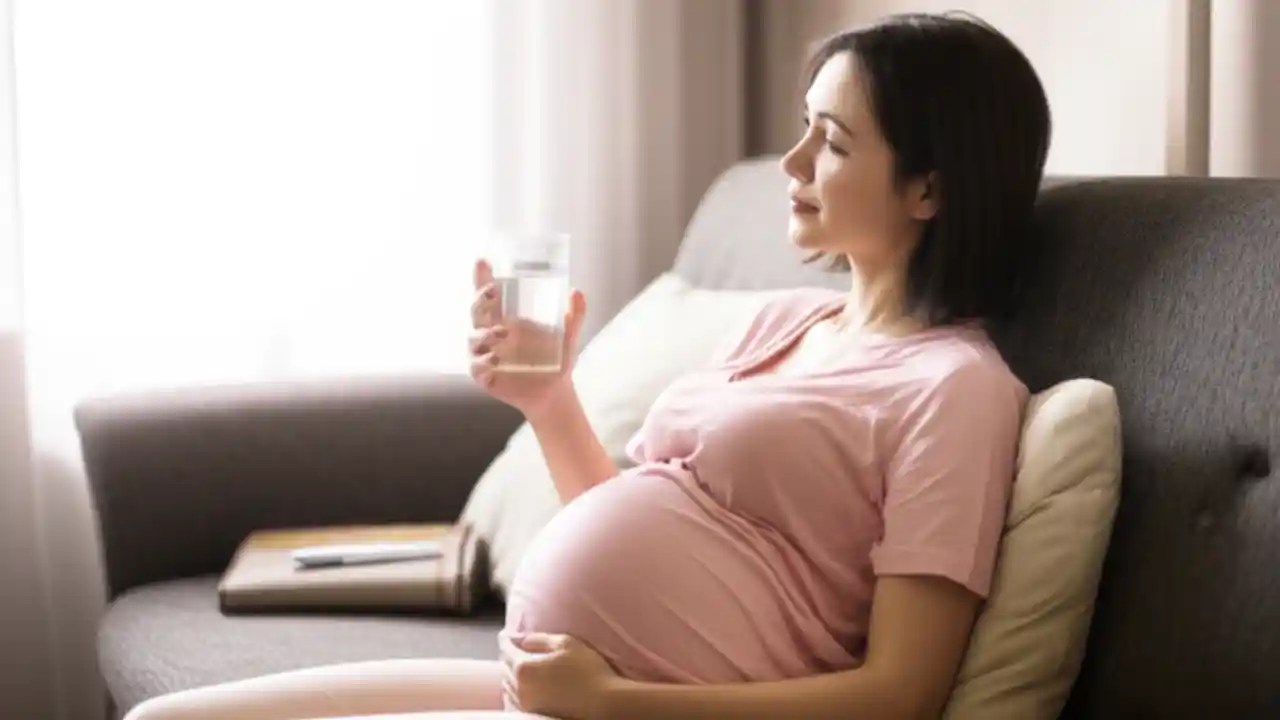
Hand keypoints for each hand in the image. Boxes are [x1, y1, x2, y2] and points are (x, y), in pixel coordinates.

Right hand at [468, 258, 586, 418]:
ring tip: (501, 335)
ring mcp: (485, 354)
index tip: (483, 261)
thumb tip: (577, 291)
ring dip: (483, 334)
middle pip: (475, 312)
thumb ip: (575, 315)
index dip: (481, 278)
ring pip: (472, 338)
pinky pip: (475, 367)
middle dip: (478, 300)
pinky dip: (481, 363)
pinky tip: (493, 360)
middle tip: (491, 292)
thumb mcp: (568, 335)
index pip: (487, 295)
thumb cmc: (557, 359)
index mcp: (505, 318)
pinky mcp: (485, 376)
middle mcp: (490, 333)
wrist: (555, 392)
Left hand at [499, 631, 620, 718]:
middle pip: (505, 669)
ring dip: (510, 676)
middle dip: (508, 657)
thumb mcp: (566, 644)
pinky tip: (522, 691)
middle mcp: (519, 689)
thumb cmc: (588, 671)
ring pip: (508, 688)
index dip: (506, 639)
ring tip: (516, 669)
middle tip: (512, 650)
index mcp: (524, 668)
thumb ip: (540, 639)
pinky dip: (515, 693)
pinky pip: (515, 702)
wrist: (604, 705)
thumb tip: (522, 640)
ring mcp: (525, 706)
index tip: (504, 634)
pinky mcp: (533, 718)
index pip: (507, 649)